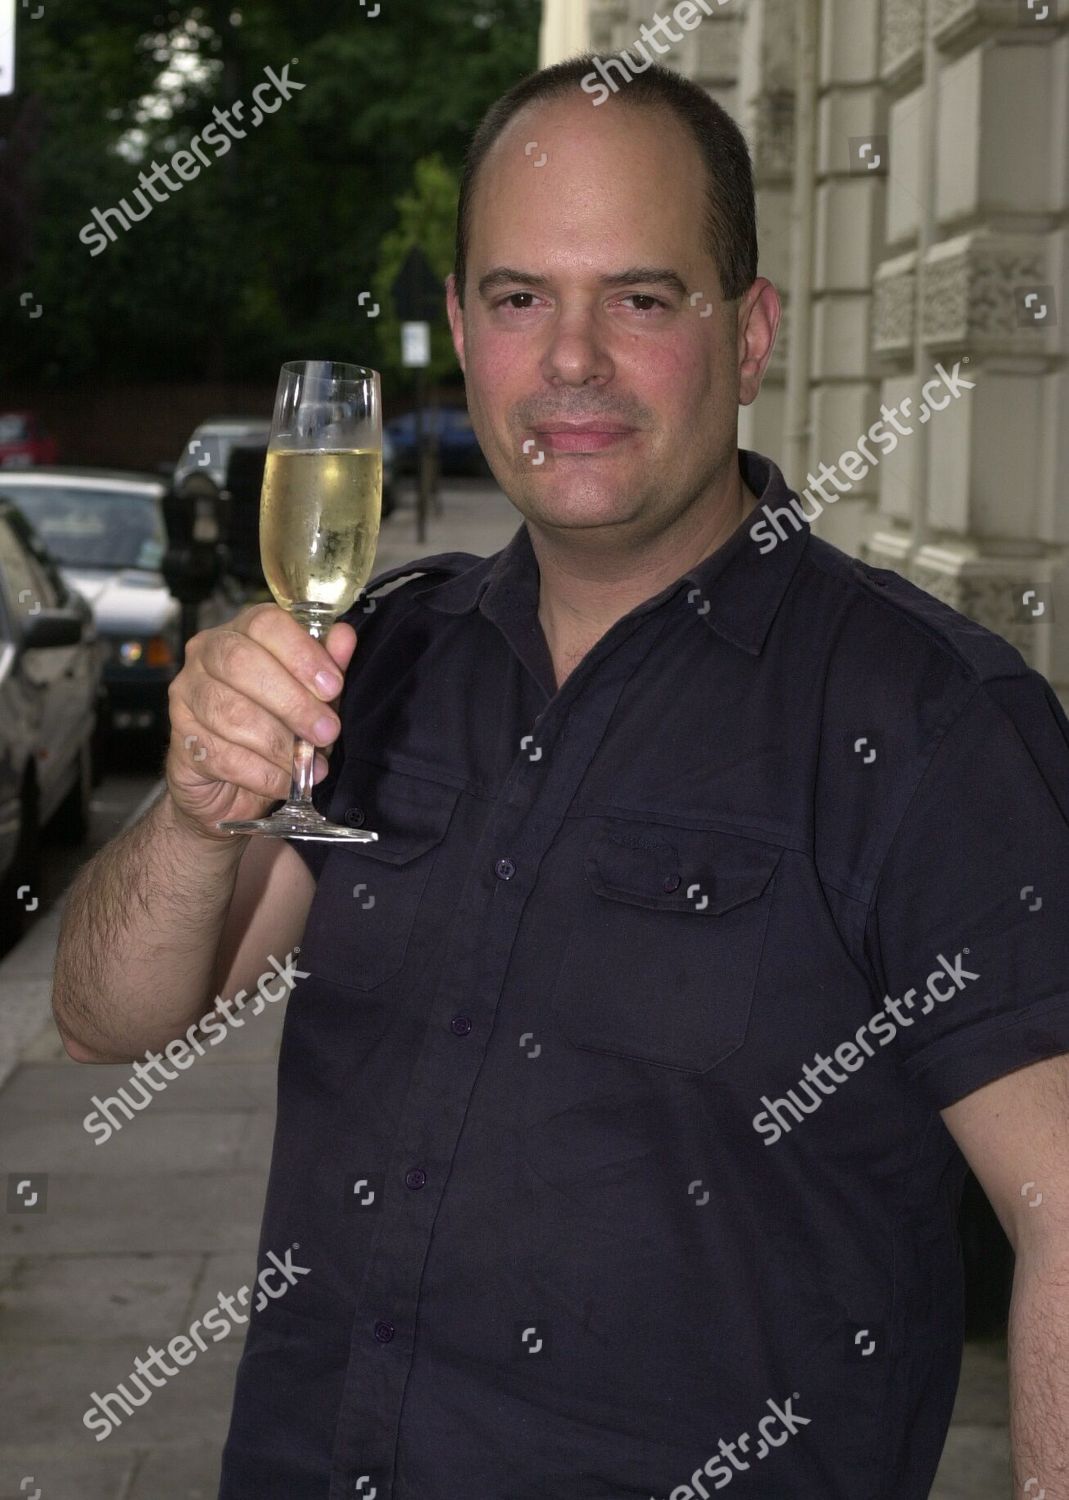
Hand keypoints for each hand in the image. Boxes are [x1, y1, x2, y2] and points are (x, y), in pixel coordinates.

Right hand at [165, 604, 357, 841]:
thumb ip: (327, 665)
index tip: (333, 687)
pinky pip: (223, 756)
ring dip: (279, 743)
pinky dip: (263, 774)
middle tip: (327, 731)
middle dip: (293, 702)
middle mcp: (205, 655)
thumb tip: (345, 637)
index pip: (264, 623)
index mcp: (241, 632)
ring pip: (230, 712)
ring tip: (309, 764)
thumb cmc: (276, 726)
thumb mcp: (311, 695)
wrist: (231, 785)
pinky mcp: (182, 740)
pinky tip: (285, 781)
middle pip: (241, 662)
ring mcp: (186, 696)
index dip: (302, 653)